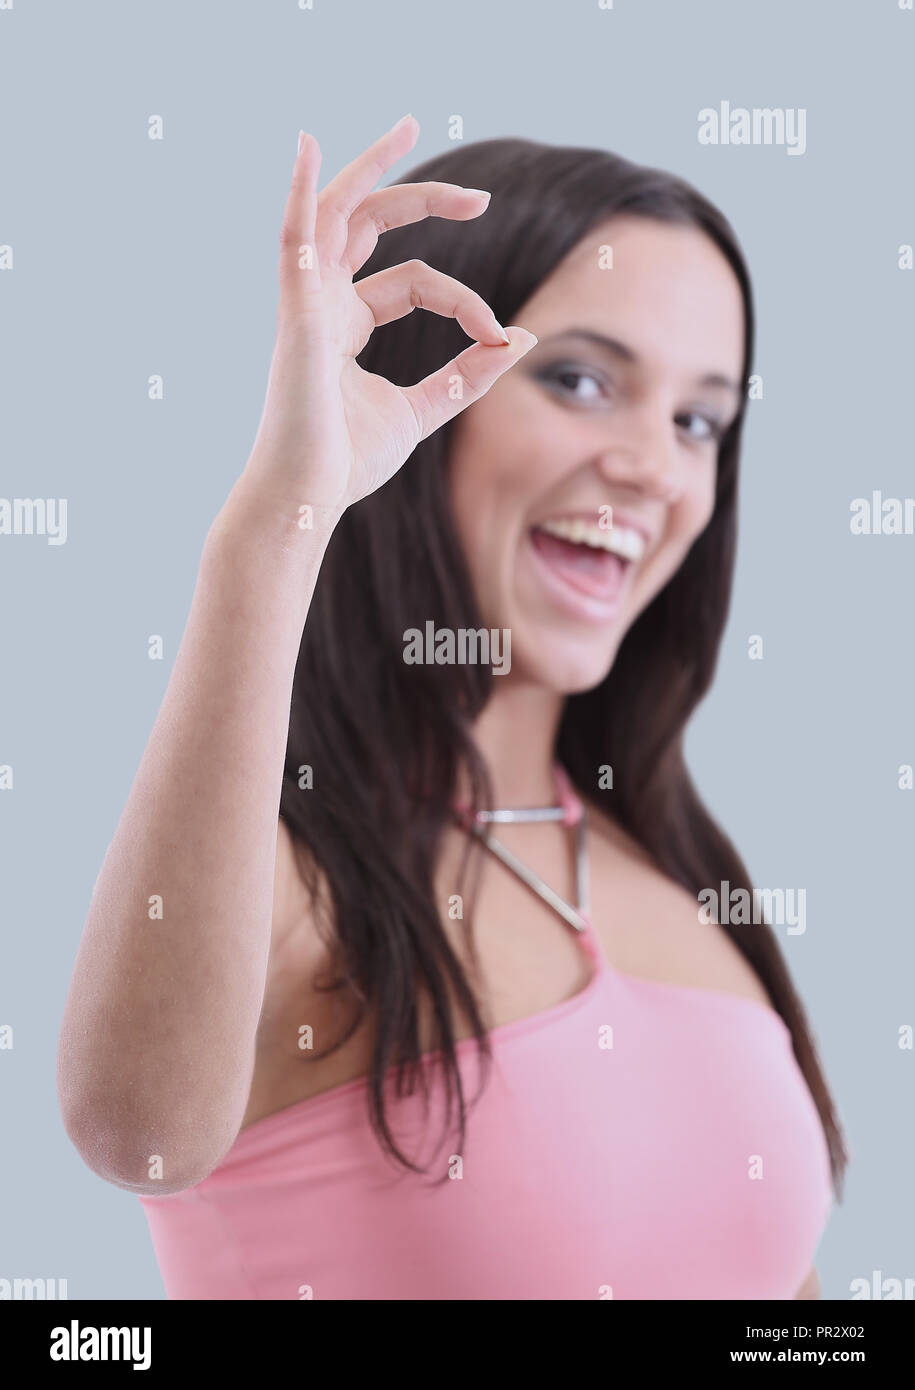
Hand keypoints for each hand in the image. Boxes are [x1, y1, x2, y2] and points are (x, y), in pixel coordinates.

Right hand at [243, 113, 537, 514]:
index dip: (465, 300)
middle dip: (424, 200)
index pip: (414, 283)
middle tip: (480, 199)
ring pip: (337, 211)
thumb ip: (467, 376)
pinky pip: (295, 236)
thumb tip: (519, 340)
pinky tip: (310, 146)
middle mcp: (322, 303)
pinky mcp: (295, 312)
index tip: (498, 337)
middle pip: (371, 225)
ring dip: (371, 165)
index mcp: (345, 326)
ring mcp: (305, 302)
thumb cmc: (346, 462)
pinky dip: (302, 189)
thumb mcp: (423, 412)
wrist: (305, 497)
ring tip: (408, 123)